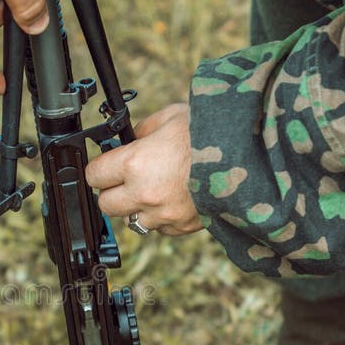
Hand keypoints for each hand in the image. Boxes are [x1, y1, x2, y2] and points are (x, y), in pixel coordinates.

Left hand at [85, 103, 202, 235]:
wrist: (250, 155)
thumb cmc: (211, 131)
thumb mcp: (170, 117)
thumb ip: (142, 131)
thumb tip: (129, 139)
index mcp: (135, 164)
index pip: (94, 176)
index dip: (99, 169)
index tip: (105, 166)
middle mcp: (144, 194)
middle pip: (106, 205)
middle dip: (113, 192)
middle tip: (126, 179)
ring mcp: (164, 215)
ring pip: (133, 221)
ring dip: (138, 208)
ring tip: (156, 189)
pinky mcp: (182, 227)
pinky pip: (161, 228)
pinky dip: (163, 217)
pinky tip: (176, 198)